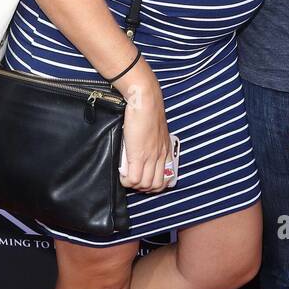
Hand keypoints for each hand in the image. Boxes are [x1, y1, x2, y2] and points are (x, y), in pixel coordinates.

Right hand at [118, 66, 171, 192]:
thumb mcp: (155, 130)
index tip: (142, 180)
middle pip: (155, 185)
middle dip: (143, 188)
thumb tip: (142, 151)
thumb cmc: (147, 110)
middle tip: (132, 179)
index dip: (153, 185)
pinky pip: (133, 178)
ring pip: (144, 185)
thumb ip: (153, 143)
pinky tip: (122, 174)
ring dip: (133, 184)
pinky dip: (126, 180)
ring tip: (126, 175)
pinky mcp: (139, 155)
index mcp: (166, 150)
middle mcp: (161, 156)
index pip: (164, 179)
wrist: (145, 99)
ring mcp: (151, 157)